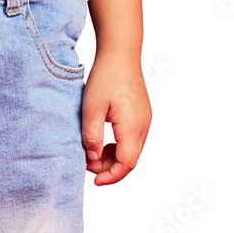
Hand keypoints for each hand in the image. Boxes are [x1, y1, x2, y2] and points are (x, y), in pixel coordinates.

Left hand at [81, 50, 151, 184]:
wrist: (121, 52)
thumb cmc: (105, 77)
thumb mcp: (91, 107)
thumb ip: (92, 136)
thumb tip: (93, 160)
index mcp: (133, 127)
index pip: (126, 164)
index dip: (111, 176)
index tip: (94, 180)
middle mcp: (144, 126)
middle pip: (130, 160)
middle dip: (109, 168)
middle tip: (87, 165)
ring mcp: (145, 120)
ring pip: (132, 150)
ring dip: (114, 157)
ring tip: (93, 154)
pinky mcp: (142, 113)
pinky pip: (133, 138)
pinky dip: (119, 146)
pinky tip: (103, 141)